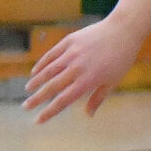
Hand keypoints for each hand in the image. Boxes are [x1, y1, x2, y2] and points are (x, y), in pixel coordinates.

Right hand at [23, 16, 148, 123]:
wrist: (124, 30)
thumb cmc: (121, 58)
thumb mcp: (113, 80)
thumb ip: (98, 98)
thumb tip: (88, 115)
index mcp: (88, 80)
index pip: (64, 100)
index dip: (50, 112)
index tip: (38, 120)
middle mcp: (77, 68)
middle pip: (52, 87)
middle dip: (37, 98)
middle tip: (25, 106)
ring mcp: (72, 53)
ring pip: (48, 70)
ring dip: (36, 81)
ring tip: (28, 90)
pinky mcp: (69, 41)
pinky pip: (51, 55)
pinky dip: (42, 64)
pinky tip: (35, 71)